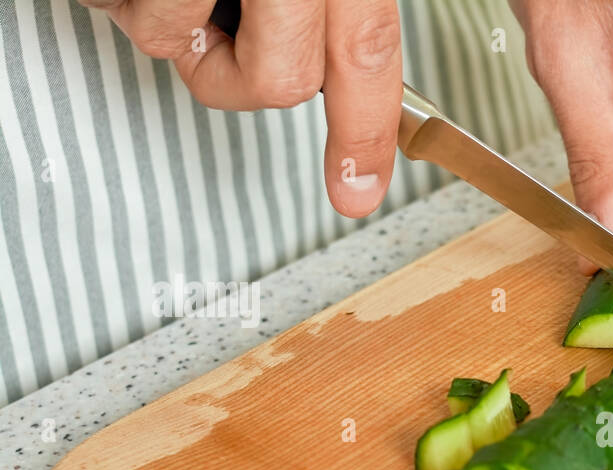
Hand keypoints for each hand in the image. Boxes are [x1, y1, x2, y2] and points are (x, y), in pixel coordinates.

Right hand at [83, 0, 402, 217]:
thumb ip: (325, 12)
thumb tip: (326, 77)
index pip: (367, 56)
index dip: (366, 132)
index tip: (357, 191)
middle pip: (281, 78)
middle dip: (240, 74)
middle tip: (218, 26)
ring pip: (177, 39)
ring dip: (165, 16)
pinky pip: (129, 12)